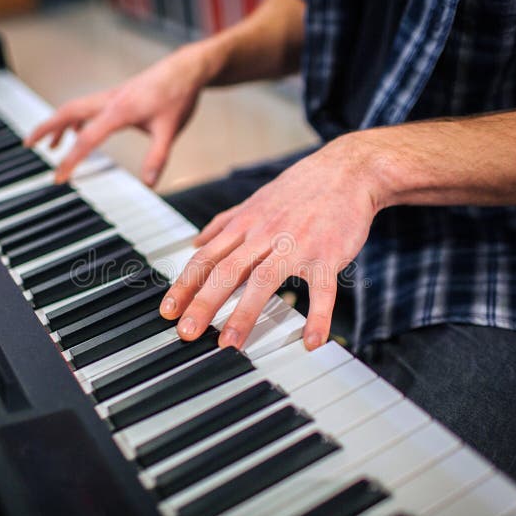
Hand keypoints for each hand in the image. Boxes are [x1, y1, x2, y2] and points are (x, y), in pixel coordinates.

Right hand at [25, 45, 209, 185]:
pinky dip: (75, 119)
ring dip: (57, 123)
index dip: (71, 160)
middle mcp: (110, 100)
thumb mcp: (170, 130)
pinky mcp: (117, 95)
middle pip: (67, 112)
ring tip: (47, 145)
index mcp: (119, 110)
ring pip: (75, 107)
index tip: (60, 178)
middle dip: (45, 128)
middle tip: (27, 144)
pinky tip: (77, 131)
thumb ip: (158, 157)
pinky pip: (87, 106)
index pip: (87, 138)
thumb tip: (149, 183)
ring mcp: (112, 96)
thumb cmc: (178, 95)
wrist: (187, 69)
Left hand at [159, 135, 386, 349]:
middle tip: (187, 332)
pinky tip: (311, 341)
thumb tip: (197, 240)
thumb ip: (224, 223)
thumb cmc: (302, 189)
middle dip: (203, 303)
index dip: (184, 285)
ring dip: (245, 314)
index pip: (206, 258)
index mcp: (245, 225)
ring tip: (231, 344)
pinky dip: (317, 317)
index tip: (168, 310)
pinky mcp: (327, 255)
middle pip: (226, 271)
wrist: (347, 171)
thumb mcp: (256, 201)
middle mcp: (265, 235)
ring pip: (264, 281)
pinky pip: (321, 290)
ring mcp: (296, 245)